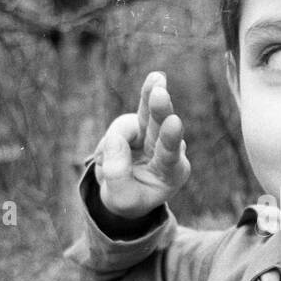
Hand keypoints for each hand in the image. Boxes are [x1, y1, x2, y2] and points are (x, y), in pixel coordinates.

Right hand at [92, 71, 190, 218]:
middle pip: (163, 126)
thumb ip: (117, 175)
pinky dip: (109, 141)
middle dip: (160, 108)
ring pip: (147, 113)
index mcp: (172, 173)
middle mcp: (167, 150)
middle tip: (160, 90)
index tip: (174, 123)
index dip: (171, 138)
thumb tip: (114, 140)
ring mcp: (153, 134)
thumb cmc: (128, 199)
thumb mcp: (121, 199)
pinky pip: (122, 124)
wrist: (123, 192)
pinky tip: (106, 159)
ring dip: (149, 94)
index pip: (171, 155)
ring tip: (154, 81)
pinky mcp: (138, 124)